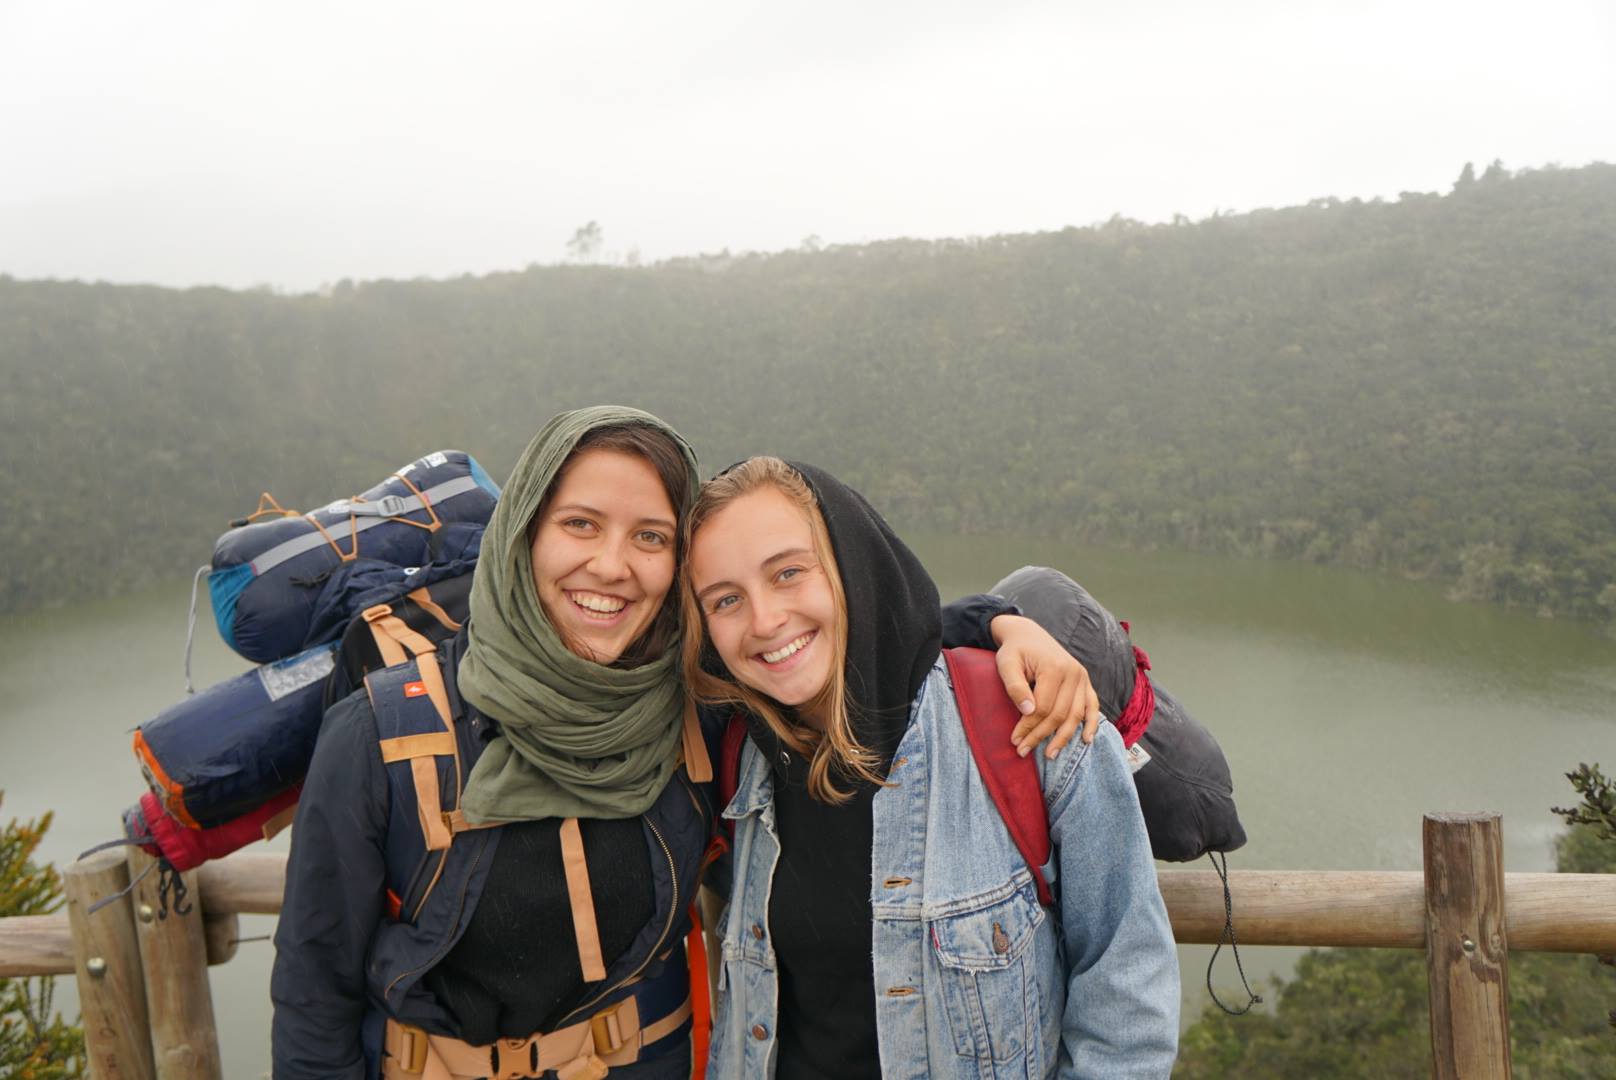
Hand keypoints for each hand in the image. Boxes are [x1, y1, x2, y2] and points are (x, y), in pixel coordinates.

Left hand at [989, 614, 1100, 757]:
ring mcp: (1082, 677)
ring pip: (1076, 715)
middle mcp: (1073, 672)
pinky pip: (1092, 706)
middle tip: (1023, 751)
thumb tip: (1028, 711)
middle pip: (1059, 714)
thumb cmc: (1015, 650)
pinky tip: (1086, 740)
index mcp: (1054, 667)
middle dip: (1041, 736)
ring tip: (1050, 755)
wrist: (1028, 634)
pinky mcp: (1085, 681)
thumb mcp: (1006, 663)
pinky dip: (1091, 724)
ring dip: (1064, 738)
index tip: (1015, 740)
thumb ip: (1015, 686)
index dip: (1029, 727)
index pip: (1043, 707)